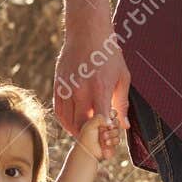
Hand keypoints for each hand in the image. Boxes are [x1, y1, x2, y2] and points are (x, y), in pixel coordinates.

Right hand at [54, 29, 129, 159]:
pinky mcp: (58, 85)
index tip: (108, 150)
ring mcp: (67, 87)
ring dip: (77, 133)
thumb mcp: (123, 77)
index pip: (100, 121)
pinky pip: (59, 110)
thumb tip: (124, 126)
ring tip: (86, 139)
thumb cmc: (109, 54)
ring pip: (68, 120)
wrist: (87, 32)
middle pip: (82, 125)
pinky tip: (74, 126)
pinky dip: (65, 122)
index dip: (103, 138)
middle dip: (90, 140)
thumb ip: (122, 103)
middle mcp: (80, 90)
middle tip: (97, 148)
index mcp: (99, 88)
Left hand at [75, 112, 115, 160]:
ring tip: (103, 137)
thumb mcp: (91, 124)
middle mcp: (107, 127)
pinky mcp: (113, 143)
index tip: (110, 115)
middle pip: (117, 122)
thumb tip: (110, 121)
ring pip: (118, 131)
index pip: (112, 113)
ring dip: (111, 134)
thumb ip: (100, 118)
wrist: (87, 150)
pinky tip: (106, 143)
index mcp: (102, 120)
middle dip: (114, 124)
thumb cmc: (87, 137)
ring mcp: (111, 135)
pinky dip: (112, 141)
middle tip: (109, 127)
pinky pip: (118, 140)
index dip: (113, 114)